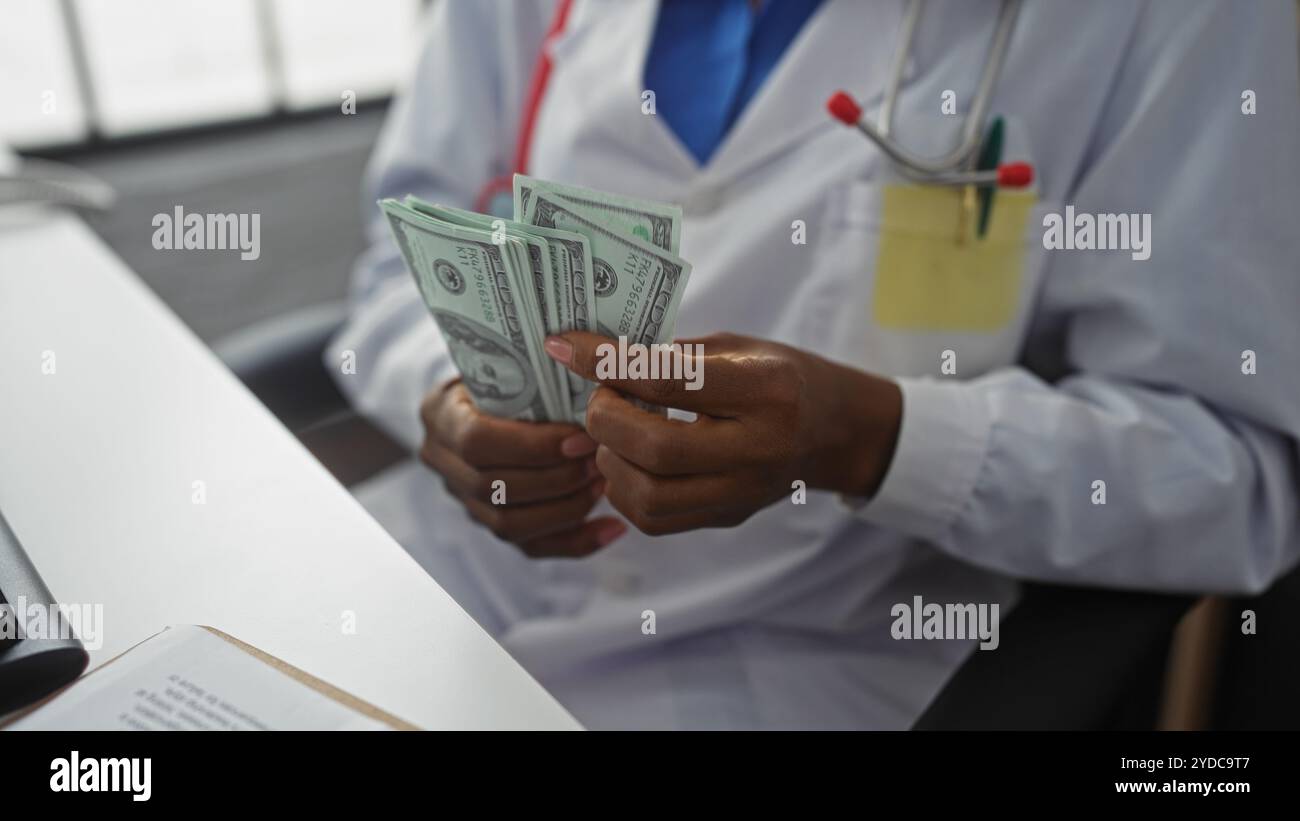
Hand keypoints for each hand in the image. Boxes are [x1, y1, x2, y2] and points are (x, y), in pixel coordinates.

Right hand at [418, 379, 626, 556]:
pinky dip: (576, 541)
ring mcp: (463, 499)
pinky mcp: (490, 523)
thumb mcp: (507, 359)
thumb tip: (589, 369)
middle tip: (601, 461)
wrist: (488, 396)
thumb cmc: (506, 370)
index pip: (477, 441)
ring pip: (509, 525)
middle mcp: (442, 462)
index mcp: (440, 415)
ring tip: (604, 485)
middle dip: (556, 479)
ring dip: (566, 509)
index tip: (582, 437)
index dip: (532, 446)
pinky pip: (531, 546)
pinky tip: (613, 528)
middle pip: (495, 489)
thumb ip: (532, 370)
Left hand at [543, 332, 901, 535]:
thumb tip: (594, 357)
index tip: (564, 346)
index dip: (605, 362)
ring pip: (649, 496)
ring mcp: (744, 492)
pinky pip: (656, 519)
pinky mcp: (728, 517)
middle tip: (600, 397)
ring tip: (612, 432)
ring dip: (610, 460)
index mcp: (766, 390)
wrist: (834, 430)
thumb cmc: (779, 376)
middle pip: (656, 448)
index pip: (668, 381)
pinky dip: (624, 489)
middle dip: (606, 419)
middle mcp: (759, 448)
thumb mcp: (736, 347)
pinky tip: (626, 460)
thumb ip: (671, 355)